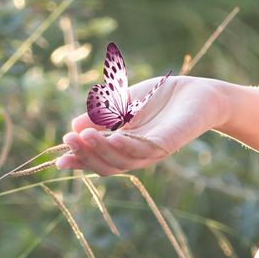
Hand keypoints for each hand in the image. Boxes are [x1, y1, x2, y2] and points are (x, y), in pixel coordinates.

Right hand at [51, 74, 215, 176]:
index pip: (99, 160)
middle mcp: (139, 154)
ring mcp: (154, 150)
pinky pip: (148, 149)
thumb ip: (101, 115)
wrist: (199, 92)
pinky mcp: (171, 142)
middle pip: (108, 165)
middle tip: (68, 139)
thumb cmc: (161, 98)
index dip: (79, 161)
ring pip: (124, 161)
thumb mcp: (123, 103)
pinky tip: (115, 138)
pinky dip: (129, 146)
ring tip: (83, 137)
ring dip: (102, 150)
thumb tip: (73, 126)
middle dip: (86, 155)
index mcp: (125, 147)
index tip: (59, 160)